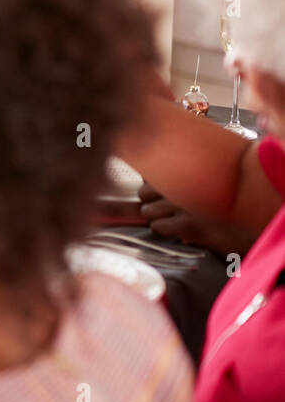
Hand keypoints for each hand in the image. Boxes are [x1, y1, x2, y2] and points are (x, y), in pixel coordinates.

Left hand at [139, 181, 254, 256]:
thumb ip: (188, 176)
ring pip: (148, 210)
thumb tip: (159, 178)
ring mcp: (185, 203)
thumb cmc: (235, 202)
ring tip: (172, 221)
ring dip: (156, 217)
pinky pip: (159, 227)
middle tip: (164, 209)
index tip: (158, 191)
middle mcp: (184, 184)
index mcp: (189, 170)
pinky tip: (178, 231)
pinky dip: (164, 230)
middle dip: (151, 202)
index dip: (152, 185)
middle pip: (144, 192)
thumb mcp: (212, 181)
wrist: (258, 223)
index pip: (150, 173)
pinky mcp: (190, 224)